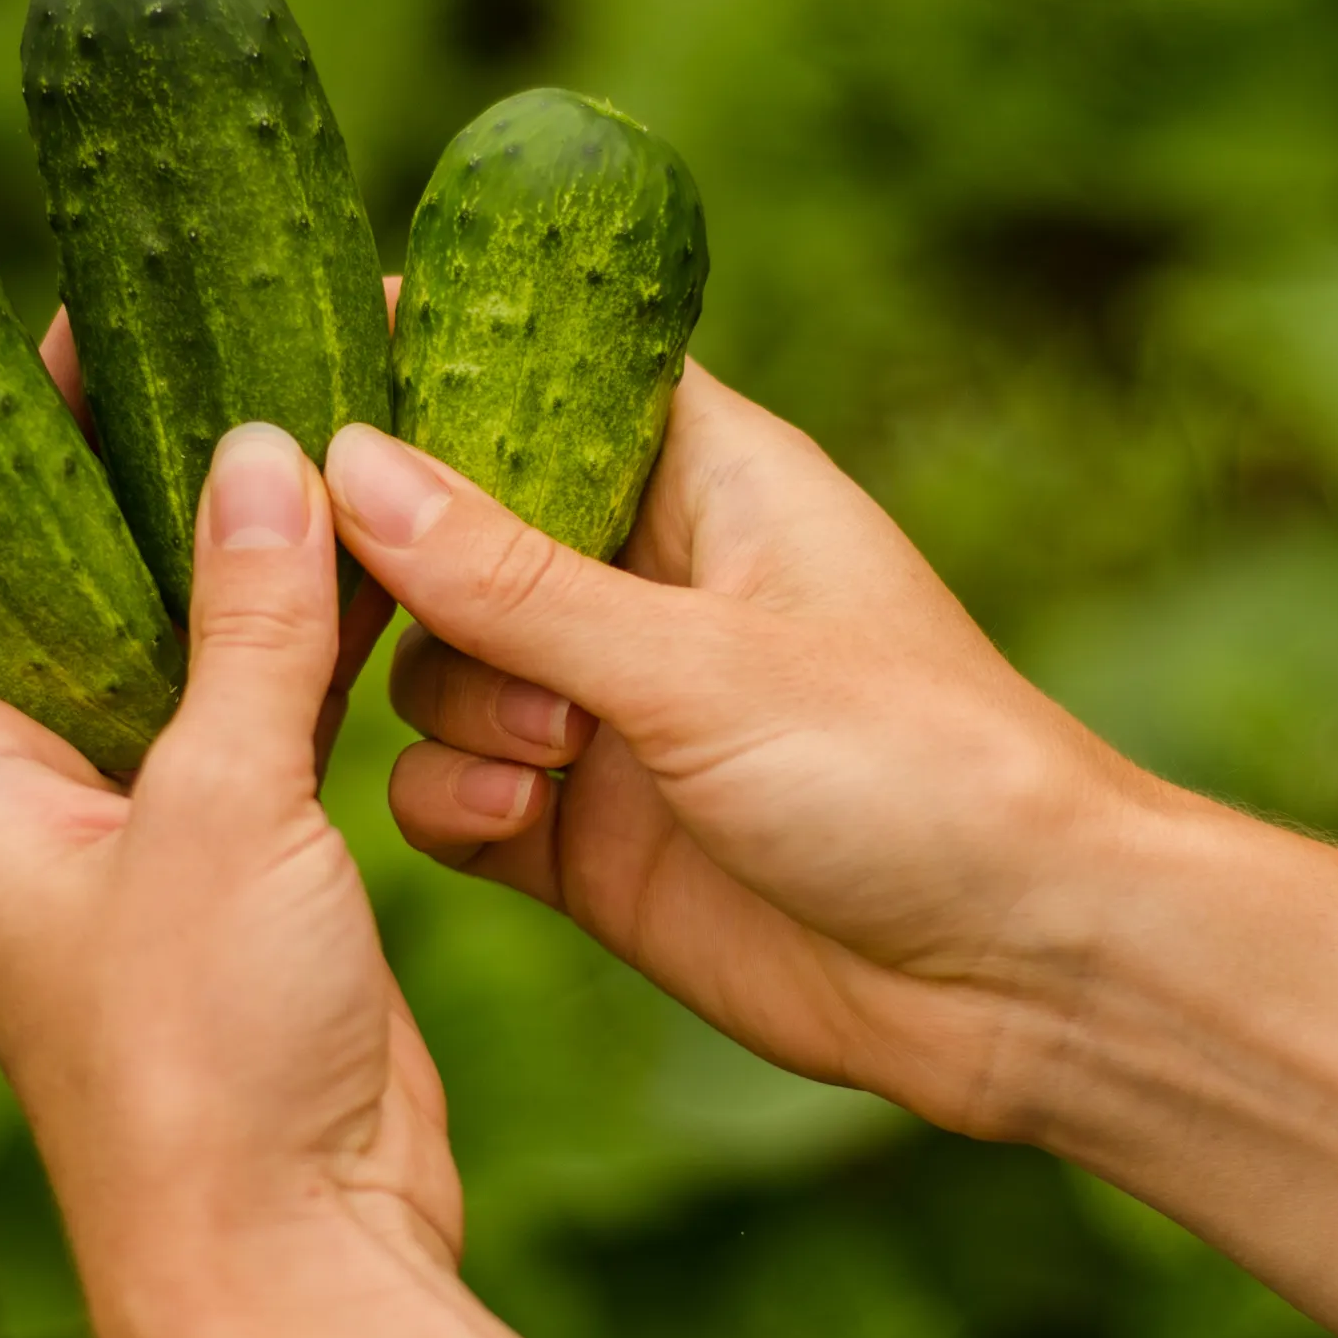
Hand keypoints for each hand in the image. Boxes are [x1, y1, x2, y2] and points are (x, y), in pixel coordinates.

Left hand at [0, 419, 460, 1337]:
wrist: (291, 1250)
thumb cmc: (195, 1058)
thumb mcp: (217, 814)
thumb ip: (243, 630)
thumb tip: (262, 453)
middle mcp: (15, 796)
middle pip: (8, 589)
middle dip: (70, 475)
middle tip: (149, 351)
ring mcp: (126, 825)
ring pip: (141, 640)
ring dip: (197, 544)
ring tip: (267, 418)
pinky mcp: (230, 853)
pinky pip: (242, 704)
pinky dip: (285, 628)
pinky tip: (355, 551)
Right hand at [325, 361, 1131, 1142]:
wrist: (1018, 978)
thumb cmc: (913, 767)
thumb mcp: (702, 661)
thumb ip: (515, 578)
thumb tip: (349, 464)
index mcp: (702, 481)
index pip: (546, 374)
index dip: (433, 358)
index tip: (319, 367)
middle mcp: (639, 584)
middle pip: (453, 528)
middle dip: (414, 574)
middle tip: (386, 600)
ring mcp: (604, 710)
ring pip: (434, 665)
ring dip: (458, 704)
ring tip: (557, 754)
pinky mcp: (581, 830)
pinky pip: (449, 787)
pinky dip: (456, 802)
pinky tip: (521, 824)